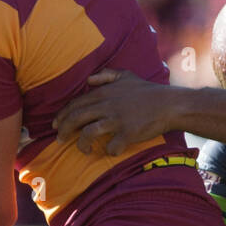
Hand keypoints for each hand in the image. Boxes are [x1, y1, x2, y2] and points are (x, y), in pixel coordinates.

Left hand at [53, 71, 171, 154]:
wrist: (170, 104)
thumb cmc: (148, 91)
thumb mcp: (127, 75)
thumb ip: (106, 74)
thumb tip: (89, 79)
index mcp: (103, 93)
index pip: (74, 104)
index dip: (62, 116)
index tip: (55, 125)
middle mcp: (106, 106)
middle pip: (76, 119)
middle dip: (63, 130)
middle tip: (59, 139)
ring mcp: (117, 120)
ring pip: (88, 134)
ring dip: (82, 144)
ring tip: (82, 149)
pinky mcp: (128, 133)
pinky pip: (111, 147)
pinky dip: (109, 151)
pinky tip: (111, 151)